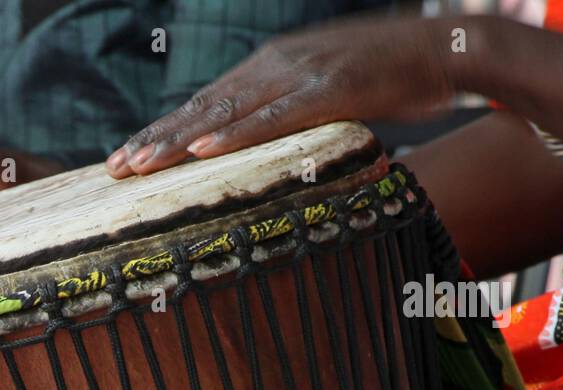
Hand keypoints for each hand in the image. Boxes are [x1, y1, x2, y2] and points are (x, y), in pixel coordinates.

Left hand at [107, 15, 455, 177]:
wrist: (448, 46)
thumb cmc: (391, 77)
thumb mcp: (328, 95)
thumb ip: (291, 114)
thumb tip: (264, 146)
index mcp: (270, 69)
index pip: (204, 105)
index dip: (163, 132)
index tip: (127, 158)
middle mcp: (275, 67)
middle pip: (201, 109)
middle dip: (154, 140)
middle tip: (114, 169)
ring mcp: (299, 75)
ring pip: (224, 114)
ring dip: (177, 142)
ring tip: (139, 165)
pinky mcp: (327, 90)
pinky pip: (272, 119)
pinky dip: (234, 135)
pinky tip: (202, 151)